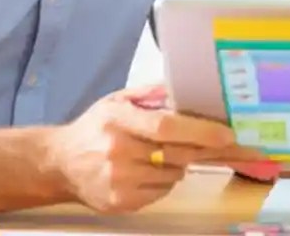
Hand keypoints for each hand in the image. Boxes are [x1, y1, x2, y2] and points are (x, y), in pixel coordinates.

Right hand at [40, 84, 264, 212]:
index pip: (166, 127)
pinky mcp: (121, 202)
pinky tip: (149, 171)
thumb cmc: (95, 128)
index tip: (227, 135)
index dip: (200, 132)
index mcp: (119, 120)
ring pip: (174, 175)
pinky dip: (165, 181)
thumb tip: (188, 87)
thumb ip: (153, 93)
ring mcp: (119, 181)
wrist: (58, 163)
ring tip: (161, 154)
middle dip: (206, 150)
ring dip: (180, 164)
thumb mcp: (118, 100)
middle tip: (230, 145)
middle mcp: (118, 151)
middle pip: (176, 153)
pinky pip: (161, 192)